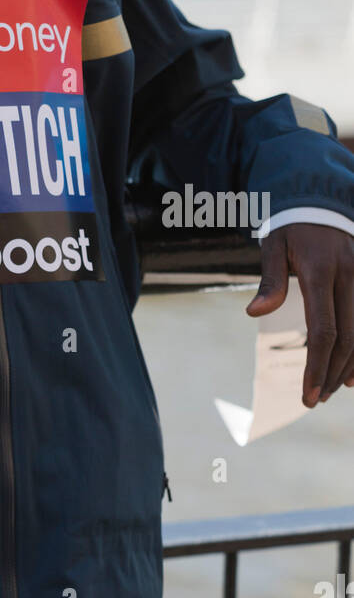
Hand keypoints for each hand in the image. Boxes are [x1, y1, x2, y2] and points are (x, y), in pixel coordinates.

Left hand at [246, 223, 353, 406]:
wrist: (320, 198)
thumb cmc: (290, 225)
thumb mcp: (272, 244)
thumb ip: (269, 280)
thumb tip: (254, 314)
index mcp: (321, 270)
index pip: (323, 330)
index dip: (316, 367)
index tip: (307, 395)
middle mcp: (349, 275)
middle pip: (348, 339)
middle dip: (332, 374)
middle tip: (316, 398)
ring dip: (349, 366)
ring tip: (332, 389)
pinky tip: (353, 372)